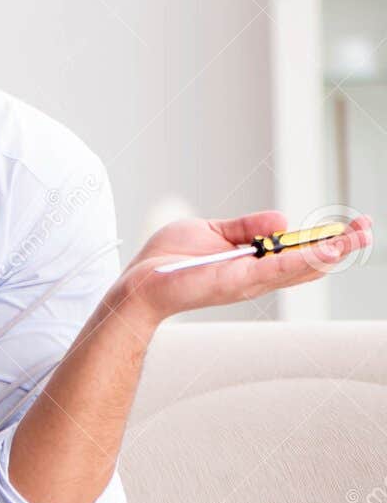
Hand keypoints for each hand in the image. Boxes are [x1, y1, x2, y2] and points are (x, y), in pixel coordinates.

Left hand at [112, 211, 372, 325]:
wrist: (139, 282)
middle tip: (368, 230)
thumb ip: (248, 227)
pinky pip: (275, 269)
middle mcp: (256, 276)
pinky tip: (327, 251)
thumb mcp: (212, 232)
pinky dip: (302, 260)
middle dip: (340, 247)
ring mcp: (248, 282)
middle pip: (308, 263)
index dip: (327, 241)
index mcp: (252, 264)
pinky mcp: (236, 282)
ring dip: (331, 252)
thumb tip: (283, 220)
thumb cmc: (169, 260)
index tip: (353, 226)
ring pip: (299, 267)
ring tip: (358, 238)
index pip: (299, 254)